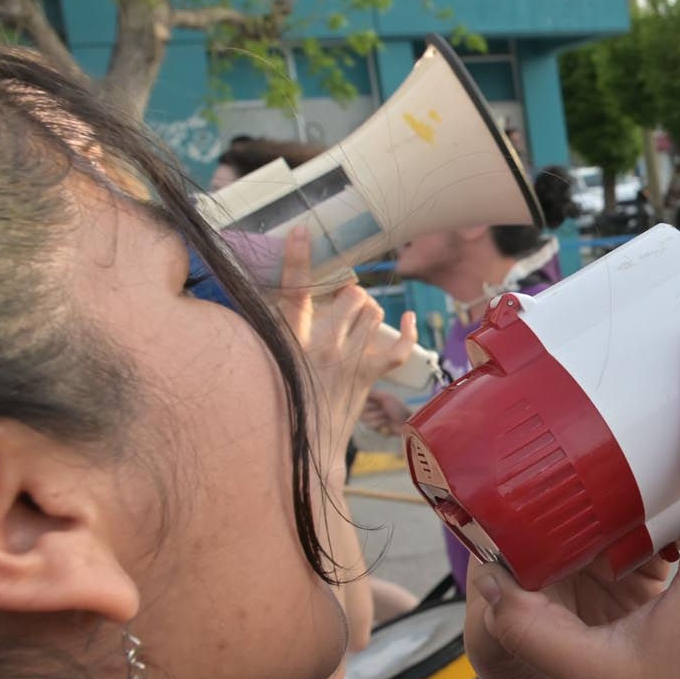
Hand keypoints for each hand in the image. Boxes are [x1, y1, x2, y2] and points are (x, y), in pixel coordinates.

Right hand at [273, 230, 416, 455]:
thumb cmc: (283, 403)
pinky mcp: (368, 376)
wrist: (305, 447)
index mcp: (290, 340)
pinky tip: (411, 318)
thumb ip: (275, 333)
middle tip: (343, 306)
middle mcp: (322, 346)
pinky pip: (398, 347)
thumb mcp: (268, 363)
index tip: (301, 231)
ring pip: (374, 312)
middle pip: (351, 296)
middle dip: (351, 295)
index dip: (296, 259)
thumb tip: (279, 307)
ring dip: (370, 312)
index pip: (293, 292)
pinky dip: (409, 331)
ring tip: (358, 324)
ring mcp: (349, 361)